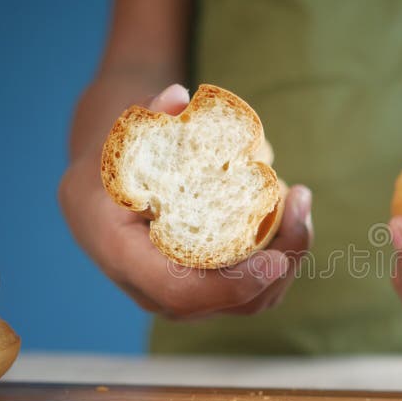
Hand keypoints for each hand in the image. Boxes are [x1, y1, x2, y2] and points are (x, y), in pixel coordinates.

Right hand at [59, 84, 312, 318]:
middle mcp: (153, 290)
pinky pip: (251, 294)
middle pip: (230, 301)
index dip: (233, 284)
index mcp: (123, 257)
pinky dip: (281, 263)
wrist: (100, 197)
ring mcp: (180, 298)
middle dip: (281, 261)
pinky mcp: (202, 293)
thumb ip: (146, 118)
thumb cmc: (111, 166)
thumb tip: (178, 97)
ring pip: (248, 303)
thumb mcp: (118, 140)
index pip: (183, 292)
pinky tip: (294, 221)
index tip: (277, 257)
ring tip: (301, 204)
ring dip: (289, 259)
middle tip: (300, 203)